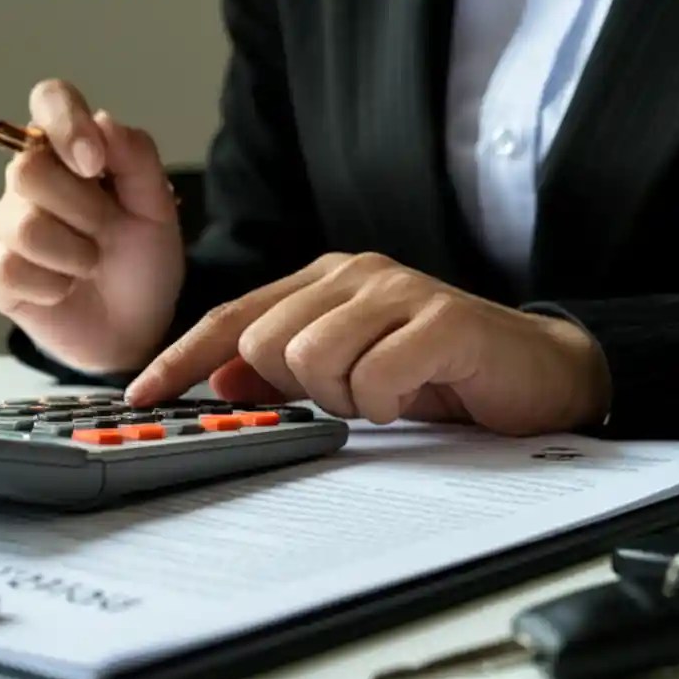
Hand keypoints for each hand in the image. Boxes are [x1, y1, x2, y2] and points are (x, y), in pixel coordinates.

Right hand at [0, 79, 183, 372]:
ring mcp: (5, 223)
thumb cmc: (142, 260)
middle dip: (83, 211)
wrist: (135, 327)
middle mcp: (30, 178)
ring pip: (22, 225)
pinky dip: (52, 286)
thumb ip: (136, 159)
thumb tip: (102, 121)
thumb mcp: (157, 209)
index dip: (65, 123)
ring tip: (90, 265)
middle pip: (27, 169)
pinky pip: (10, 268)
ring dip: (74, 254)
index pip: (49, 99)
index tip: (94, 164)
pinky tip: (64, 290)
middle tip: (108, 233)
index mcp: (70, 150)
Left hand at [125, 252, 611, 435]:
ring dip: (346, 398)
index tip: (142, 393)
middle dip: (298, 387)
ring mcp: (398, 291)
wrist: (536, 371)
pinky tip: (415, 394)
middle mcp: (354, 274)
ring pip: (312, 358)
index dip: (182, 358)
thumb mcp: (349, 371)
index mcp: (323, 281)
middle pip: (266, 341)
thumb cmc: (437, 371)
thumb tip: (223, 381)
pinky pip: (374, 377)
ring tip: (388, 393)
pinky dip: (387, 403)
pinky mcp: (441, 320)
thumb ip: (287, 371)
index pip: (233, 317)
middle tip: (352, 393)